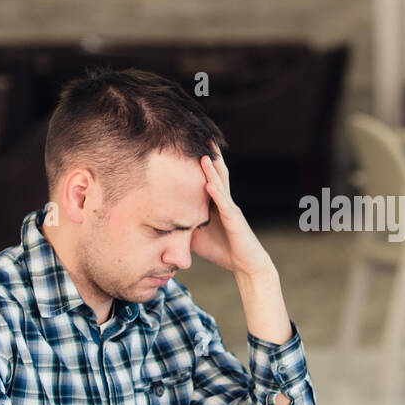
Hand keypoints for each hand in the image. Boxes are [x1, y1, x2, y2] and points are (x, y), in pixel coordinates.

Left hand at [190, 147, 273, 276]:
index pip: (206, 178)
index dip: (199, 163)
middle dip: (209, 157)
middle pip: (216, 175)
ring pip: (221, 185)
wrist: (246, 266)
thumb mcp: (195, 236)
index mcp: (215, 204)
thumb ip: (181, 226)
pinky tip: (209, 184)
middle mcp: (224, 202)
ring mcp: (231, 210)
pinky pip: (225, 206)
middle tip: (200, 138)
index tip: (188, 147)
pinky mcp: (236, 221)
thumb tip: (158, 223)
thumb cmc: (222, 250)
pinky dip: (217, 194)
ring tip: (204, 155)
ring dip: (212, 171)